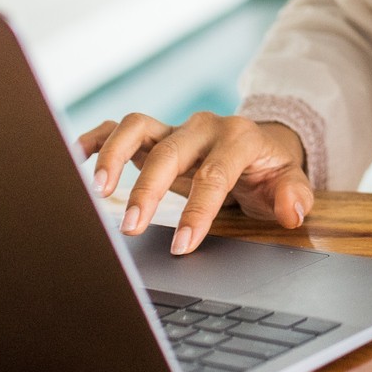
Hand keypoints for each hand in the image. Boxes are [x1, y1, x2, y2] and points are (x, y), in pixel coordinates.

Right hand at [79, 112, 311, 254]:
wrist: (261, 145)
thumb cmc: (270, 170)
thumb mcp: (290, 182)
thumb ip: (294, 196)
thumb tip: (292, 212)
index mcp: (238, 138)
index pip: (214, 174)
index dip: (197, 211)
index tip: (181, 245)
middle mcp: (203, 128)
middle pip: (170, 151)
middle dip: (148, 189)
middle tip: (131, 229)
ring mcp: (175, 128)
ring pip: (138, 126)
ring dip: (115, 155)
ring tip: (98, 190)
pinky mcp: (156, 134)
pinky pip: (121, 127)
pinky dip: (98, 138)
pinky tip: (77, 157)